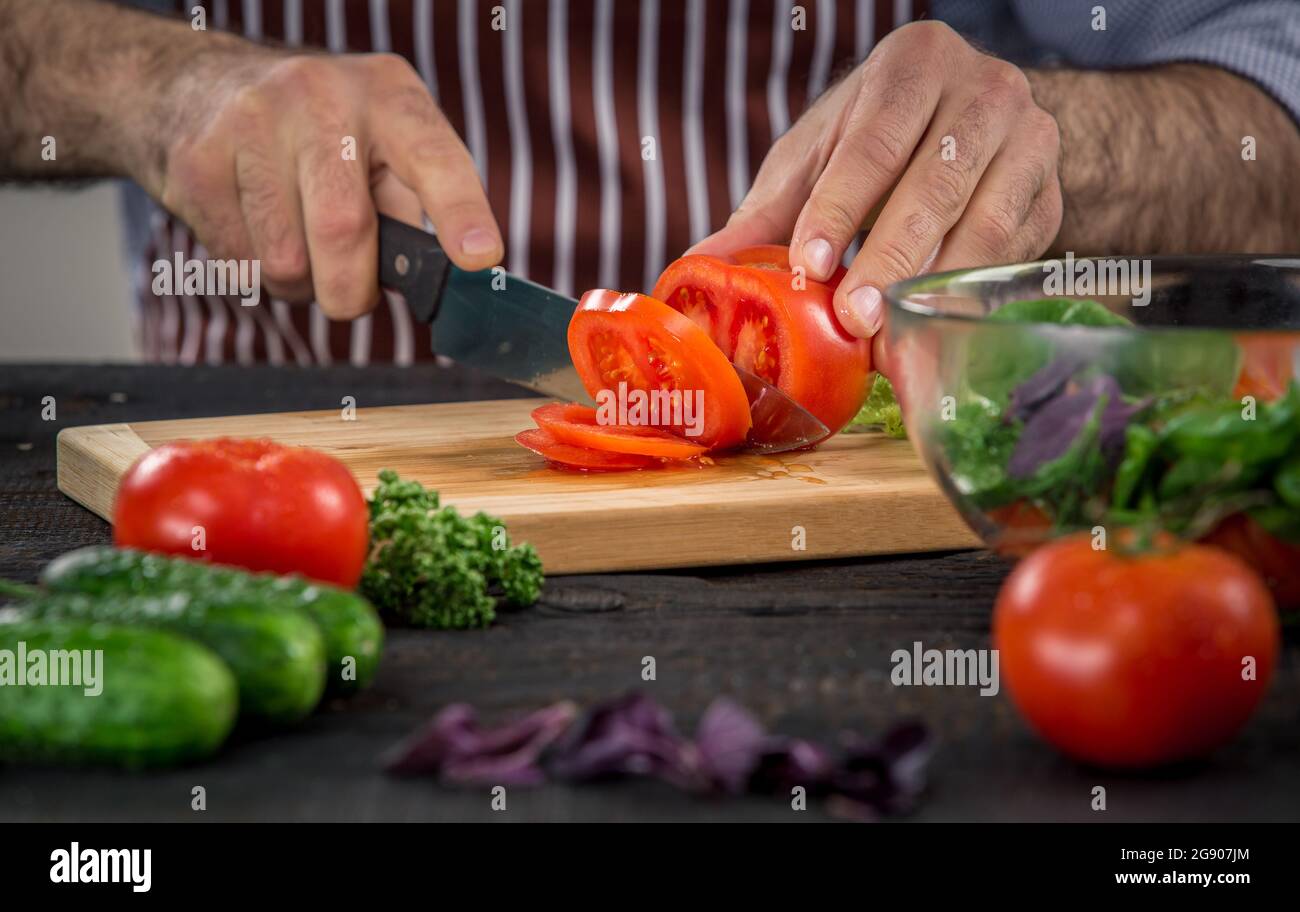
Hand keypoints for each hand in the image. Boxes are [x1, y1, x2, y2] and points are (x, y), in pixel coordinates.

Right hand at [153, 51, 500, 318]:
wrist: (195, 87)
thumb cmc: (320, 136)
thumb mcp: (382, 145)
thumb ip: (410, 208)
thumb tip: (436, 279)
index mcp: (389, 96)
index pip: (435, 158)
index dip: (461, 213)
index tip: (480, 258)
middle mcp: (322, 97)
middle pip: (344, 229)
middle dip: (351, 291)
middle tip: (351, 298)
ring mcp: (253, 123)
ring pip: (286, 262)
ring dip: (301, 285)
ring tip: (300, 248)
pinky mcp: (198, 161)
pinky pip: (241, 264)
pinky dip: (256, 272)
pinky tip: (256, 229)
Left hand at [690, 22, 1062, 359]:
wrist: (966, 120)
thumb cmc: (876, 137)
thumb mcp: (817, 156)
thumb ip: (766, 210)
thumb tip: (698, 266)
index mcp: (916, 65)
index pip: (875, 142)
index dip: (840, 207)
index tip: (807, 264)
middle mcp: (986, 91)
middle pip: (935, 186)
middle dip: (889, 259)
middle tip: (851, 318)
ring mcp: (1031, 141)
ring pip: (985, 224)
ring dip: (933, 288)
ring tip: (885, 337)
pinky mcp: (1051, 197)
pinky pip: (1011, 256)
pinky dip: (967, 298)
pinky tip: (928, 331)